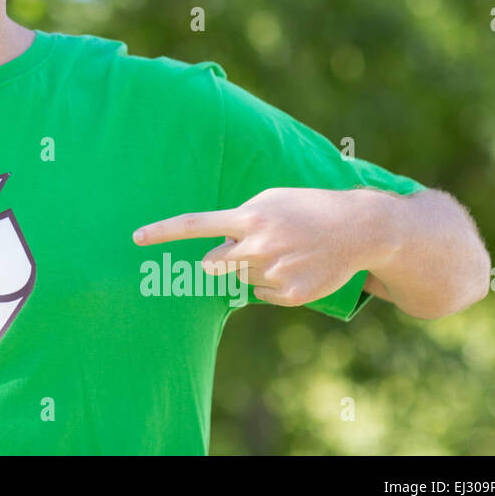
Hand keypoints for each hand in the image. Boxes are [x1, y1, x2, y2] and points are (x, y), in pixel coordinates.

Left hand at [131, 187, 372, 305]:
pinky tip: (296, 267)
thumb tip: (215, 250)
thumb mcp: (270, 200)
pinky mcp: (289, 295)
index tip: (136, 237)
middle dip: (222, 260)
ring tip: (284, 251)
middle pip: (212, 265)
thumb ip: (237, 220)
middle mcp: (257, 246)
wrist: (358, 229)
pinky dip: (272, 283)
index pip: (195, 225)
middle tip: (253, 246)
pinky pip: (261, 294)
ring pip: (239, 279)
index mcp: (249, 218)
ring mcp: (273, 273)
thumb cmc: (306, 209)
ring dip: (252, 268)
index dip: (163, 231)